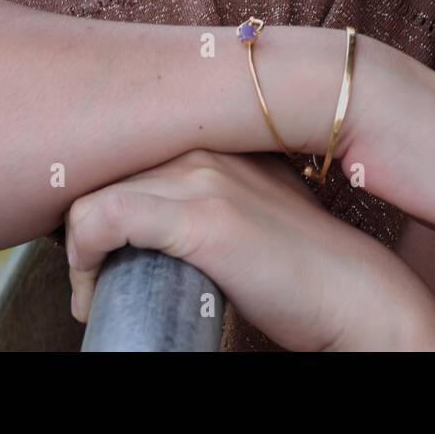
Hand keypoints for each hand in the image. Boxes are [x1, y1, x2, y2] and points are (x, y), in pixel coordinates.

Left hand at [64, 149, 434, 350]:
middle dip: (80, 224)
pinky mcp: (201, 217)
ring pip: (91, 194)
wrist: (356, 296)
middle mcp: (206, 143)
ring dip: (78, 252)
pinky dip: (82, 263)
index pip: (125, 146)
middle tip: (90, 274)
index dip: (97, 196)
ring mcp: (204, 176)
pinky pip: (101, 220)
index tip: (95, 246)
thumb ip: (209, 194)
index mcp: (217, 136)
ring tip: (97, 293)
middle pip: (101, 169)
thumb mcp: (251, 208)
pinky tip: (95, 298)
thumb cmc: (303, 266)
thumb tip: (153, 216)